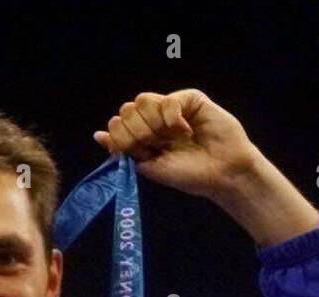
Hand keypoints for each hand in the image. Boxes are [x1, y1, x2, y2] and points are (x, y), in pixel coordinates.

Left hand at [94, 89, 260, 203]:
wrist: (221, 173)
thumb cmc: (189, 175)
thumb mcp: (149, 166)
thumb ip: (123, 150)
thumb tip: (98, 135)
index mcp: (142, 137)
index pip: (116, 125)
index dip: (123, 138)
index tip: (141, 152)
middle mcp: (154, 120)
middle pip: (126, 110)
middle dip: (138, 131)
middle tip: (157, 145)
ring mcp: (170, 108)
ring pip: (142, 101)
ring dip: (154, 123)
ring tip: (171, 137)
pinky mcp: (189, 99)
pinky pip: (167, 100)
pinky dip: (173, 118)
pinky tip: (187, 130)